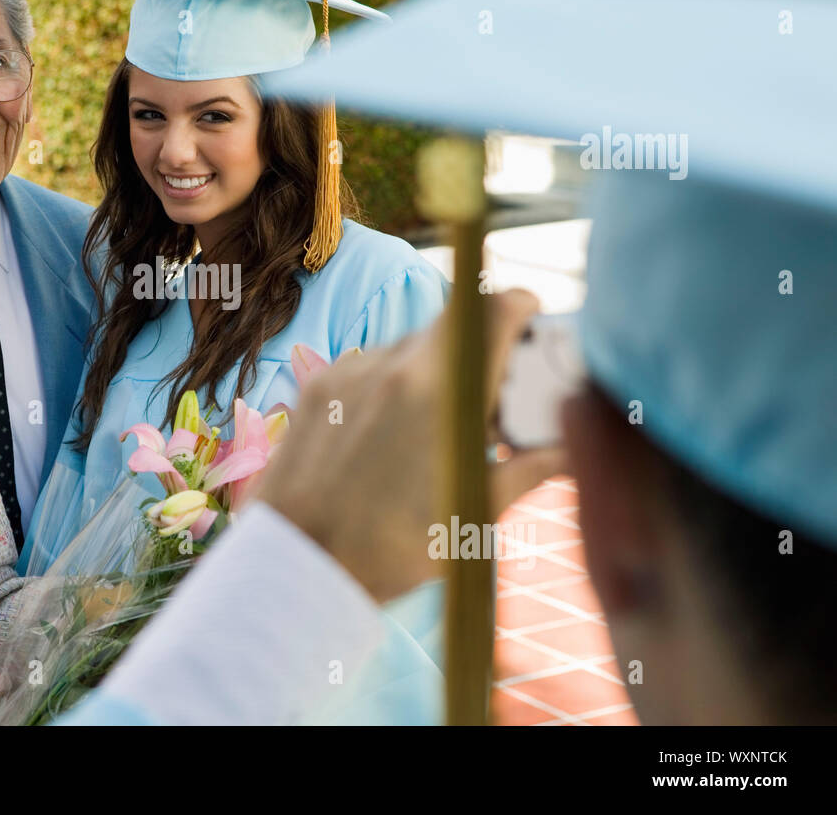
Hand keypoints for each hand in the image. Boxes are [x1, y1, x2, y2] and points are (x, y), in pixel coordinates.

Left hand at [255, 289, 566, 601]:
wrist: (298, 563)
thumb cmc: (391, 549)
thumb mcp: (472, 511)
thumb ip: (529, 468)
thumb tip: (572, 449)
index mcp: (441, 389)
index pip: (492, 307)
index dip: (520, 307)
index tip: (530, 322)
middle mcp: (393, 365)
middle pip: (451, 329)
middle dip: (476, 355)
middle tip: (486, 400)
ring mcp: (349, 371)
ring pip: (407, 350)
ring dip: (429, 376)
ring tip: (428, 433)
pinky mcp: (316, 385)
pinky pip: (366, 369)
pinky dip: (386, 390)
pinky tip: (382, 439)